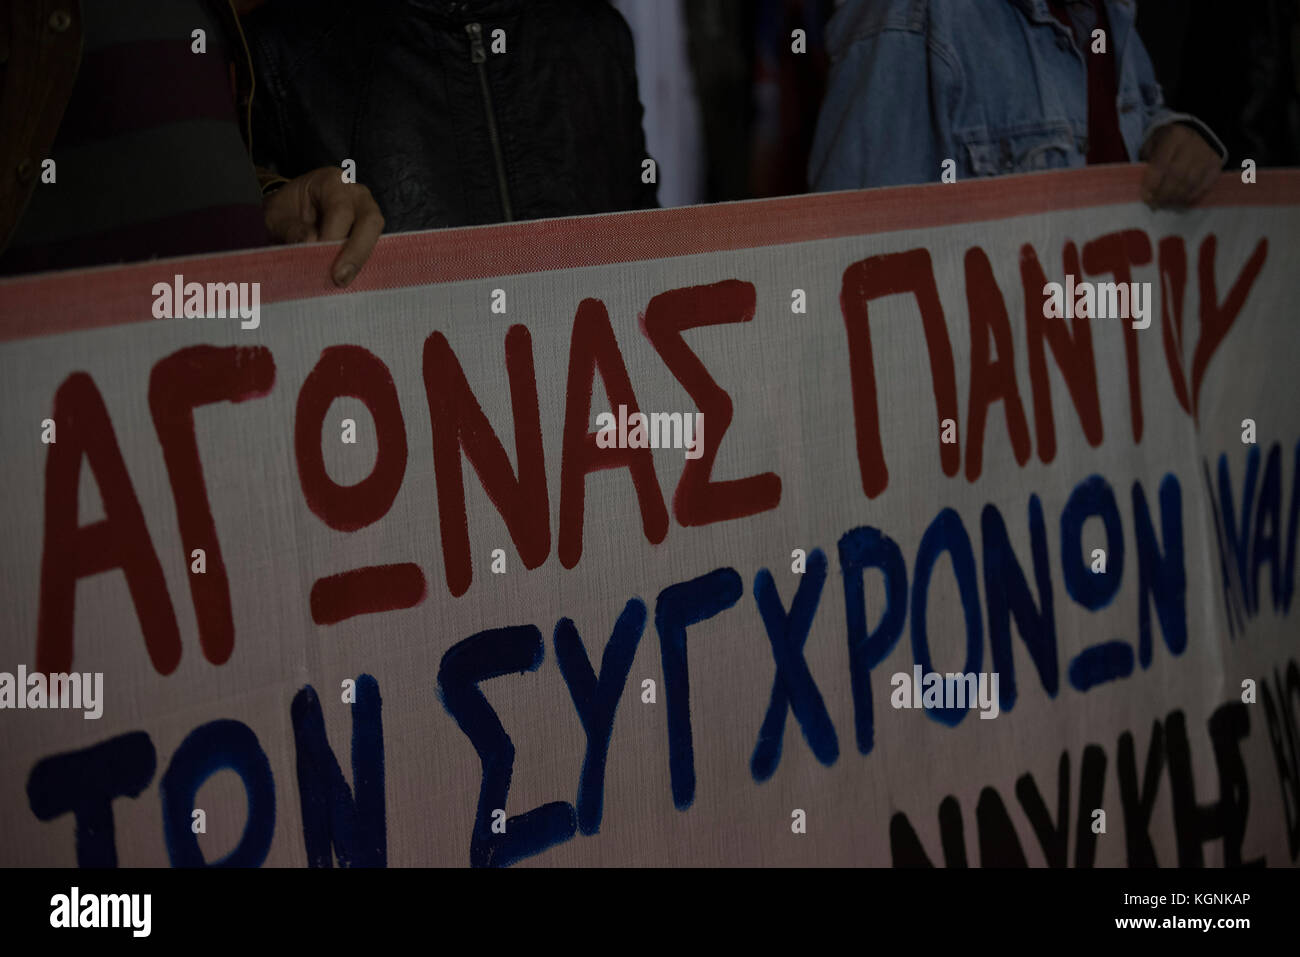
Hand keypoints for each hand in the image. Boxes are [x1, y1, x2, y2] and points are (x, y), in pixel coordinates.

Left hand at [263, 167, 383, 286]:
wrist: (292, 210)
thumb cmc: (286, 209)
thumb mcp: (276, 215)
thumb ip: (290, 229)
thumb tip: (311, 243)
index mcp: (332, 183)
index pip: (341, 210)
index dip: (333, 236)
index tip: (319, 258)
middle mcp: (356, 194)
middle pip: (370, 222)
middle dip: (357, 252)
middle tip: (340, 279)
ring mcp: (367, 213)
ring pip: (375, 236)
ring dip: (360, 261)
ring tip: (341, 282)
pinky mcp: (369, 233)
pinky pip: (373, 248)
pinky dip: (360, 265)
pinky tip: (347, 279)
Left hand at [1140, 124, 1221, 209]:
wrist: (1199, 132)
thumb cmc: (1169, 140)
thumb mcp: (1154, 141)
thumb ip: (1147, 159)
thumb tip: (1144, 185)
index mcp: (1174, 136)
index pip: (1161, 164)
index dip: (1152, 184)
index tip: (1146, 197)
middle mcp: (1192, 145)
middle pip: (1177, 176)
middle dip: (1163, 194)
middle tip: (1155, 204)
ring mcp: (1207, 155)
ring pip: (1190, 183)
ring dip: (1176, 197)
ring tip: (1166, 203)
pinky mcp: (1216, 165)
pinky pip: (1204, 186)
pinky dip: (1191, 196)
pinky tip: (1181, 201)